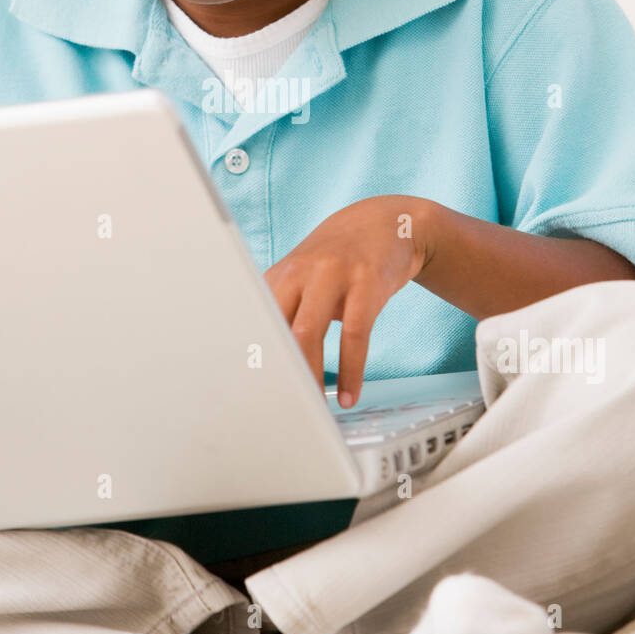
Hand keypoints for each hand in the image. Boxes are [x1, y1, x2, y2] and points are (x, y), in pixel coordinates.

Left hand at [264, 196, 432, 407]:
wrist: (388, 224)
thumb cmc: (340, 262)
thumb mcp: (306, 279)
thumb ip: (286, 313)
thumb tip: (265, 368)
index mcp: (279, 276)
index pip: (254, 322)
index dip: (249, 357)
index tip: (246, 393)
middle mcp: (300, 271)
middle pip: (276, 328)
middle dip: (276, 372)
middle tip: (280, 408)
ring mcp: (333, 272)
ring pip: (308, 332)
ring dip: (309, 376)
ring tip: (314, 409)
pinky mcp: (367, 281)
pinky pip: (355, 334)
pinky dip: (350, 371)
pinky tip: (348, 395)